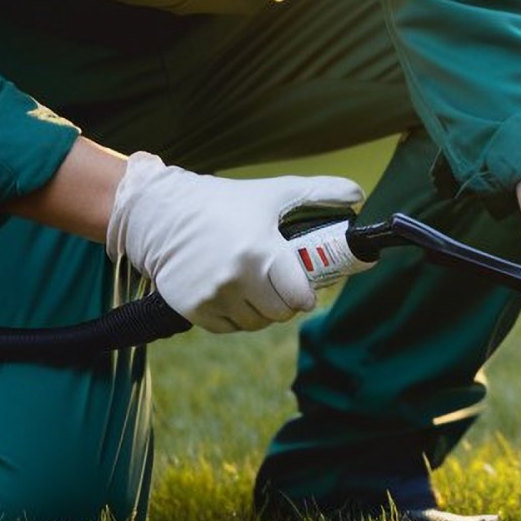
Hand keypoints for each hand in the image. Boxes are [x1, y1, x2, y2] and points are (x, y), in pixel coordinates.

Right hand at [105, 152, 363, 332]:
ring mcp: (213, 297)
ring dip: (261, 309)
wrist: (162, 214)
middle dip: (285, 300)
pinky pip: (230, 327)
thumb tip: (357, 194)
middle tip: (279, 282)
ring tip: (254, 284)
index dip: (306, 292)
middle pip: (281, 313)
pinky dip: (235, 314)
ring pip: (256, 323)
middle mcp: (236, 278)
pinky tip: (230, 290)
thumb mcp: (273, 193)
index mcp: (260, 251)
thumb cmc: (224, 202)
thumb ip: (318, 193)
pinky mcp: (193, 310)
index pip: (299, 295)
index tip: (304, 284)